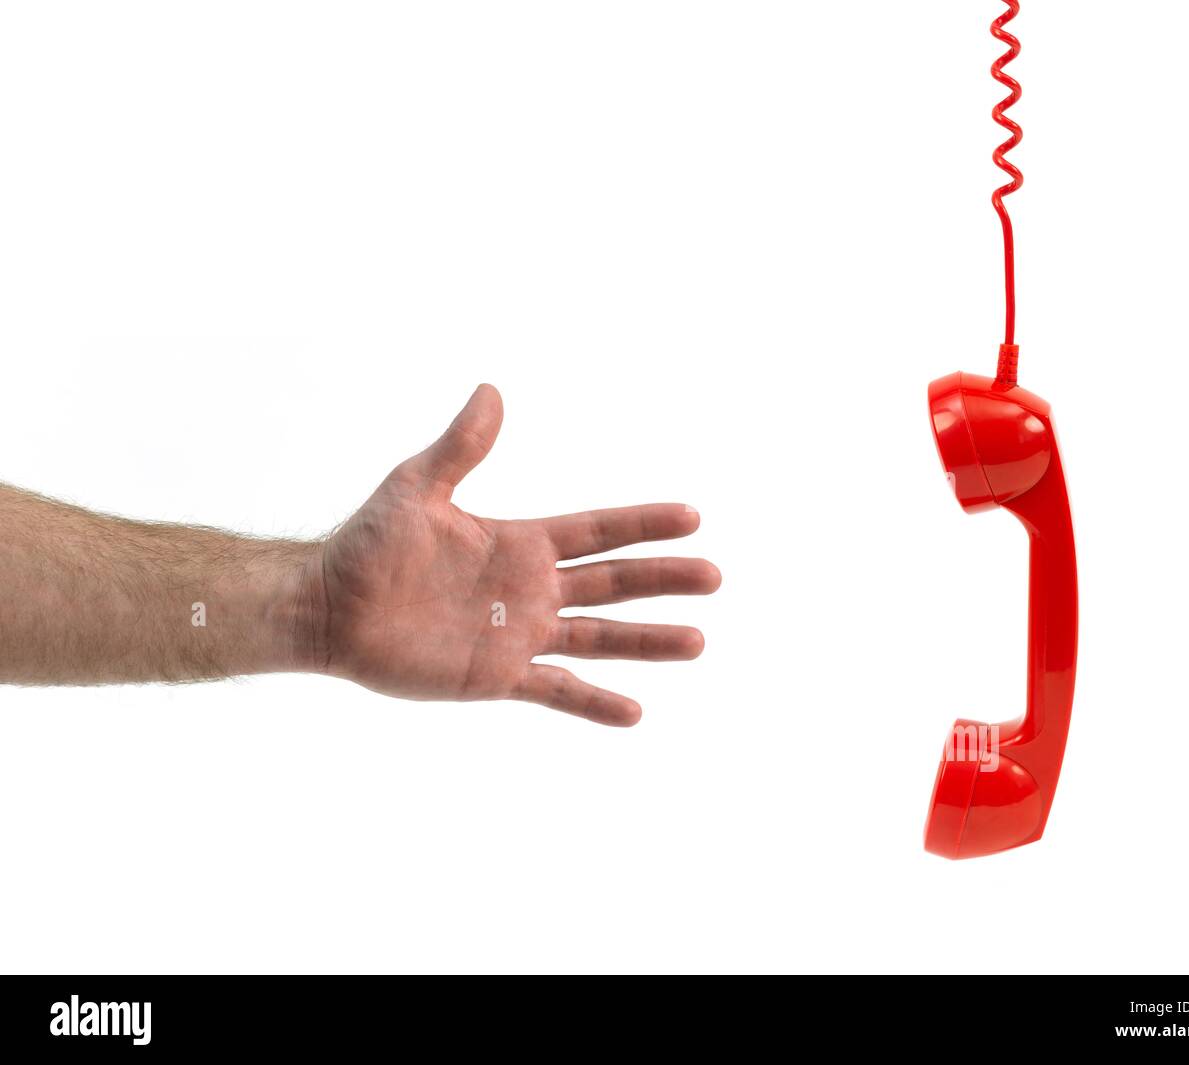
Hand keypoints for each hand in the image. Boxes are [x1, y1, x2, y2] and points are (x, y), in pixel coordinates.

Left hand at [313, 385, 719, 725]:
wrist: (328, 608)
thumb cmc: (367, 545)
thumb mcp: (415, 488)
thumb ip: (459, 448)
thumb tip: (491, 390)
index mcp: (520, 542)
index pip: (597, 531)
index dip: (643, 524)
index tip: (692, 516)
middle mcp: (529, 589)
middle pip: (612, 583)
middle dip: (663, 579)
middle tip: (714, 577)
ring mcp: (518, 635)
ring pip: (598, 638)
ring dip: (647, 641)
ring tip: (697, 642)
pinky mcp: (496, 677)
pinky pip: (556, 691)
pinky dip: (593, 703)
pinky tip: (633, 711)